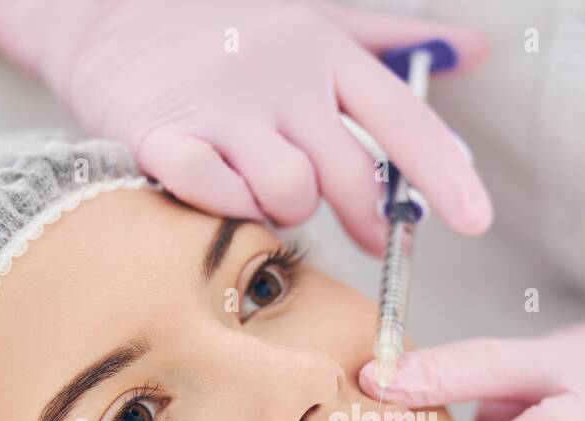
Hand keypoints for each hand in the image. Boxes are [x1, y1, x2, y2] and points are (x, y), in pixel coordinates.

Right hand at [0, 0, 492, 253]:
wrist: (107, 11)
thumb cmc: (226, 25)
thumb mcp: (316, 19)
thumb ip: (393, 43)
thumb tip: (474, 49)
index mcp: (323, 50)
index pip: (401, 118)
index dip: (444, 174)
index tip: (477, 221)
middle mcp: (280, 75)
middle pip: (348, 176)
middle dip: (363, 216)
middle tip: (361, 233)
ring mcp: (222, 106)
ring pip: (288, 195)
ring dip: (285, 209)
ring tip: (265, 185)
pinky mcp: (165, 134)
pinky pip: (217, 195)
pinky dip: (226, 206)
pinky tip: (217, 184)